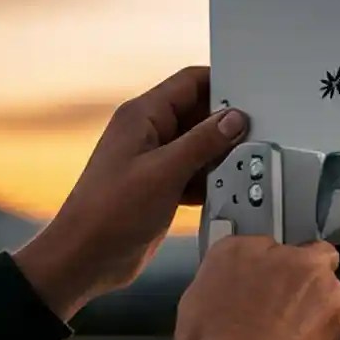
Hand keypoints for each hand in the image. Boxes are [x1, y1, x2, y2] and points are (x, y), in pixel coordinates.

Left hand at [13, 67, 247, 320]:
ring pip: (199, 145)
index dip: (221, 84)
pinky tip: (223, 191)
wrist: (85, 258)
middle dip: (225, 125)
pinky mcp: (161, 185)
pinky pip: (195, 171)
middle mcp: (148, 133)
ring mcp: (155, 160)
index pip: (189, 82)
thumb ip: (202, 142)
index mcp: (142, 116)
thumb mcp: (164, 172)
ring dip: (219, 156)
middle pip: (198, 114)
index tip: (251, 96)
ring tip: (239, 167)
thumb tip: (233, 119)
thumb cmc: (108, 212)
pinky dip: (210, 179)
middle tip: (253, 137)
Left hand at [168, 236, 339, 339]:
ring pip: (265, 253)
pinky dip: (228, 269)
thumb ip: (325, 322)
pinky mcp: (230, 252)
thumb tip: (315, 318)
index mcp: (330, 293)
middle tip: (268, 306)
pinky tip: (221, 296)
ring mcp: (265, 255)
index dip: (312, 285)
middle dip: (287, 278)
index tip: (301, 297)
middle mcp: (302, 266)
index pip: (328, 272)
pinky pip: (233, 252)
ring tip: (238, 304)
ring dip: (257, 272)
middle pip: (298, 258)